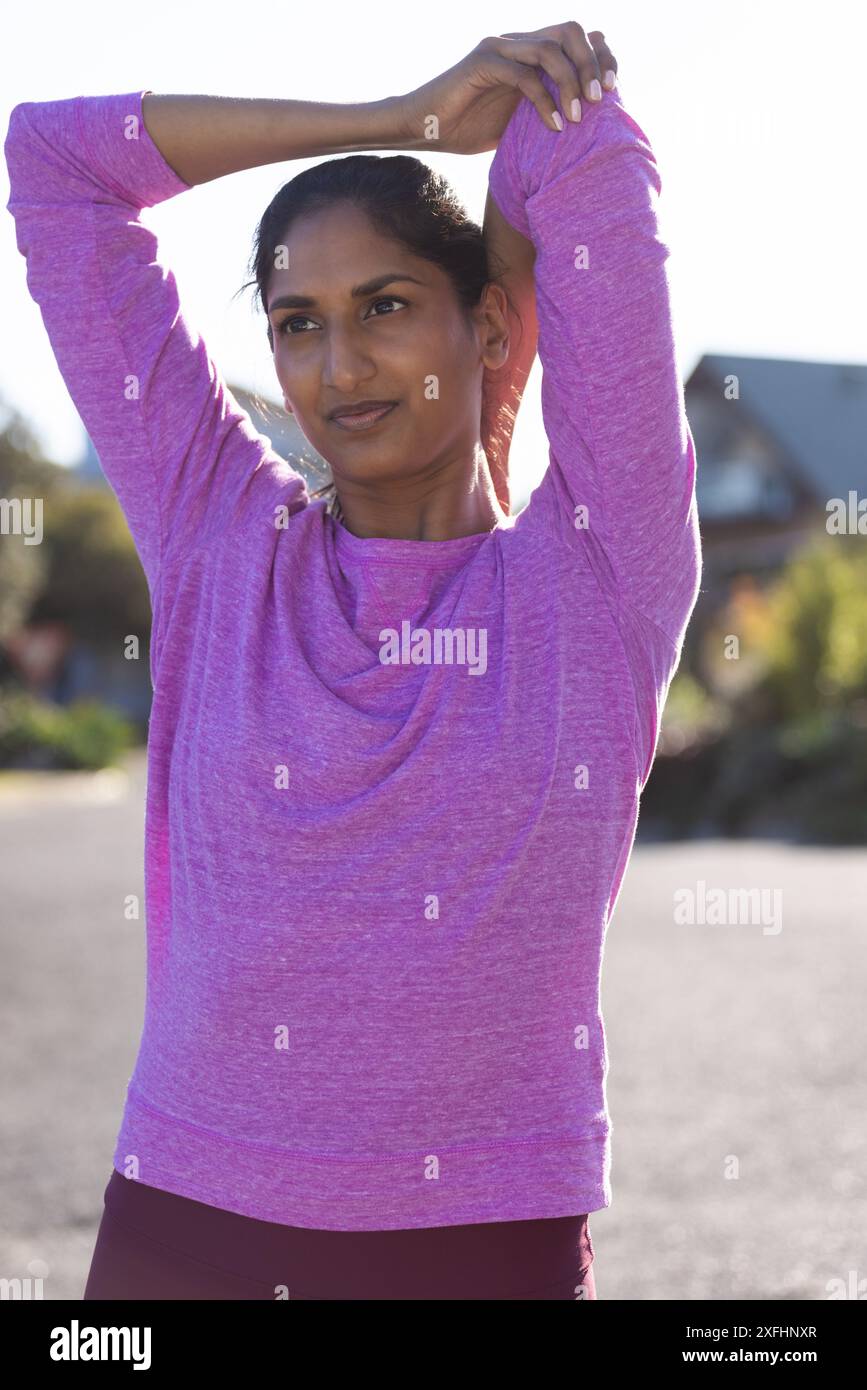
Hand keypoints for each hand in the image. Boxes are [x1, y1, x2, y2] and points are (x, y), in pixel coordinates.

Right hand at [394, 22, 617, 154]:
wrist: (427, 129)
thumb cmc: (469, 128)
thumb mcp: (520, 122)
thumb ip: (548, 110)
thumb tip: (585, 126)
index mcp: (530, 51)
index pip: (579, 37)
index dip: (602, 57)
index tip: (612, 90)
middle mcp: (518, 42)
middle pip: (571, 32)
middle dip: (591, 64)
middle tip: (599, 100)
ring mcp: (500, 49)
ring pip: (551, 49)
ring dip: (571, 82)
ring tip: (578, 117)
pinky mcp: (483, 63)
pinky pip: (525, 75)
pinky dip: (544, 101)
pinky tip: (554, 125)